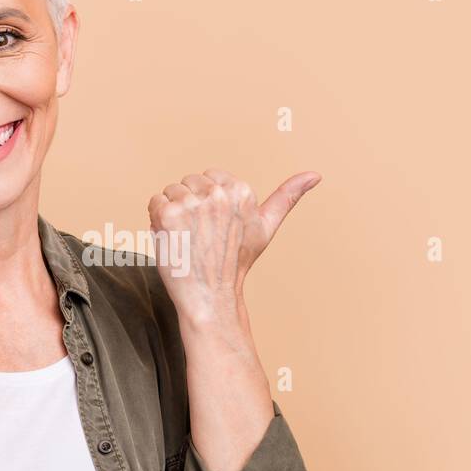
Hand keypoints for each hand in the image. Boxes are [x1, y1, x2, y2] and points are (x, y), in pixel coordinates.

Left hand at [146, 168, 320, 328]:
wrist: (211, 296)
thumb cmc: (236, 263)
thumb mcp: (265, 227)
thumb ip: (288, 197)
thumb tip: (315, 174)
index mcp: (241, 191)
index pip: (209, 177)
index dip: (207, 202)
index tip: (215, 227)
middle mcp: (219, 193)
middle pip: (188, 182)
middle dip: (190, 205)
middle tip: (200, 236)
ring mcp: (192, 203)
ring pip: (170, 191)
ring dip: (172, 213)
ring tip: (187, 239)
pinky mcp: (169, 214)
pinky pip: (154, 202)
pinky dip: (157, 221)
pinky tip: (172, 240)